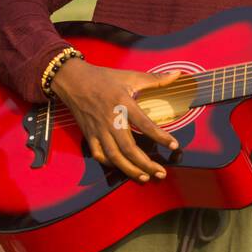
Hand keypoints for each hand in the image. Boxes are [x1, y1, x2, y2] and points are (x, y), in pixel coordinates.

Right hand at [50, 57, 183, 182]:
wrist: (73, 80)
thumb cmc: (103, 78)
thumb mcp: (130, 76)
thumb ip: (155, 79)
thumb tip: (178, 74)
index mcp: (123, 104)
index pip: (145, 124)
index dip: (160, 136)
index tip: (174, 146)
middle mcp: (111, 119)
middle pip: (129, 147)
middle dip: (146, 163)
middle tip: (161, 173)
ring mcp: (98, 129)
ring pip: (114, 156)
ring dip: (130, 169)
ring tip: (145, 177)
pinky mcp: (89, 135)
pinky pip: (99, 154)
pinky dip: (110, 164)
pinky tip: (122, 167)